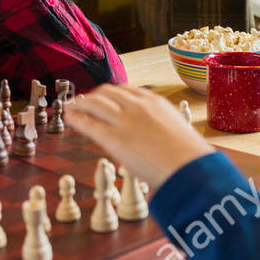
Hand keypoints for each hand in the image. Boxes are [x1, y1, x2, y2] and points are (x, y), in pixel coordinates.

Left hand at [69, 85, 213, 192]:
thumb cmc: (190, 157)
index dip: (111, 94)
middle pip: (108, 92)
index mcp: (155, 102)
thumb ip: (161, 125)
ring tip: (71, 108)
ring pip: (95, 103)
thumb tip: (155, 135)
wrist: (189, 169)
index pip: (126, 90)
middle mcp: (138, 106)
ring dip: (81, 104)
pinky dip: (76, 118)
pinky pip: (89, 123)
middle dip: (94, 96)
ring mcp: (125, 121)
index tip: (105, 98)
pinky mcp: (114, 139)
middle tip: (85, 102)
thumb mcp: (178, 130)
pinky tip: (69, 118)